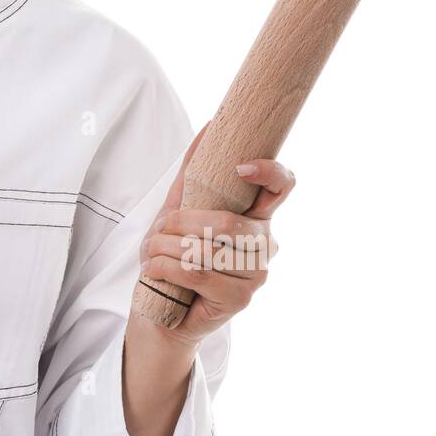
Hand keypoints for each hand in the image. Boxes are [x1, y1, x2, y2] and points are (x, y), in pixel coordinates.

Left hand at [136, 122, 295, 350]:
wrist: (162, 309)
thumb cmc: (174, 256)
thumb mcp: (179, 208)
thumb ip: (194, 173)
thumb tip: (209, 125)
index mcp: (256, 216)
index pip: (282, 187)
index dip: (269, 172)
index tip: (240, 166)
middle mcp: (265, 244)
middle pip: (228, 222)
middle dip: (181, 223)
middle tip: (160, 230)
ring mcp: (257, 274)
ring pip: (207, 249)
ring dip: (165, 247)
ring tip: (153, 251)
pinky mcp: (240, 299)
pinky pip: (197, 273)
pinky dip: (164, 267)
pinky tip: (154, 269)